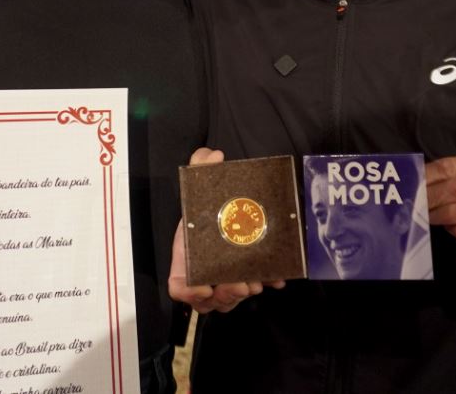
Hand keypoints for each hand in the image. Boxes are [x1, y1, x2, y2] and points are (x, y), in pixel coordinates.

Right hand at [167, 148, 284, 313]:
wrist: (223, 207)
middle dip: (224, 296)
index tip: (203, 287)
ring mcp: (223, 278)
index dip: (187, 292)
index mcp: (186, 257)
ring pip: (229, 300)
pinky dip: (266, 284)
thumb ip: (200, 168)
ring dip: (242, 295)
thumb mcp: (199, 184)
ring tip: (256, 283)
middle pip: (208, 300)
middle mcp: (203, 273)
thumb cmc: (205, 205)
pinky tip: (277, 278)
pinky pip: (254, 287)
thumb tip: (213, 155)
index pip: (178, 285)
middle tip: (241, 285)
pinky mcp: (244, 275)